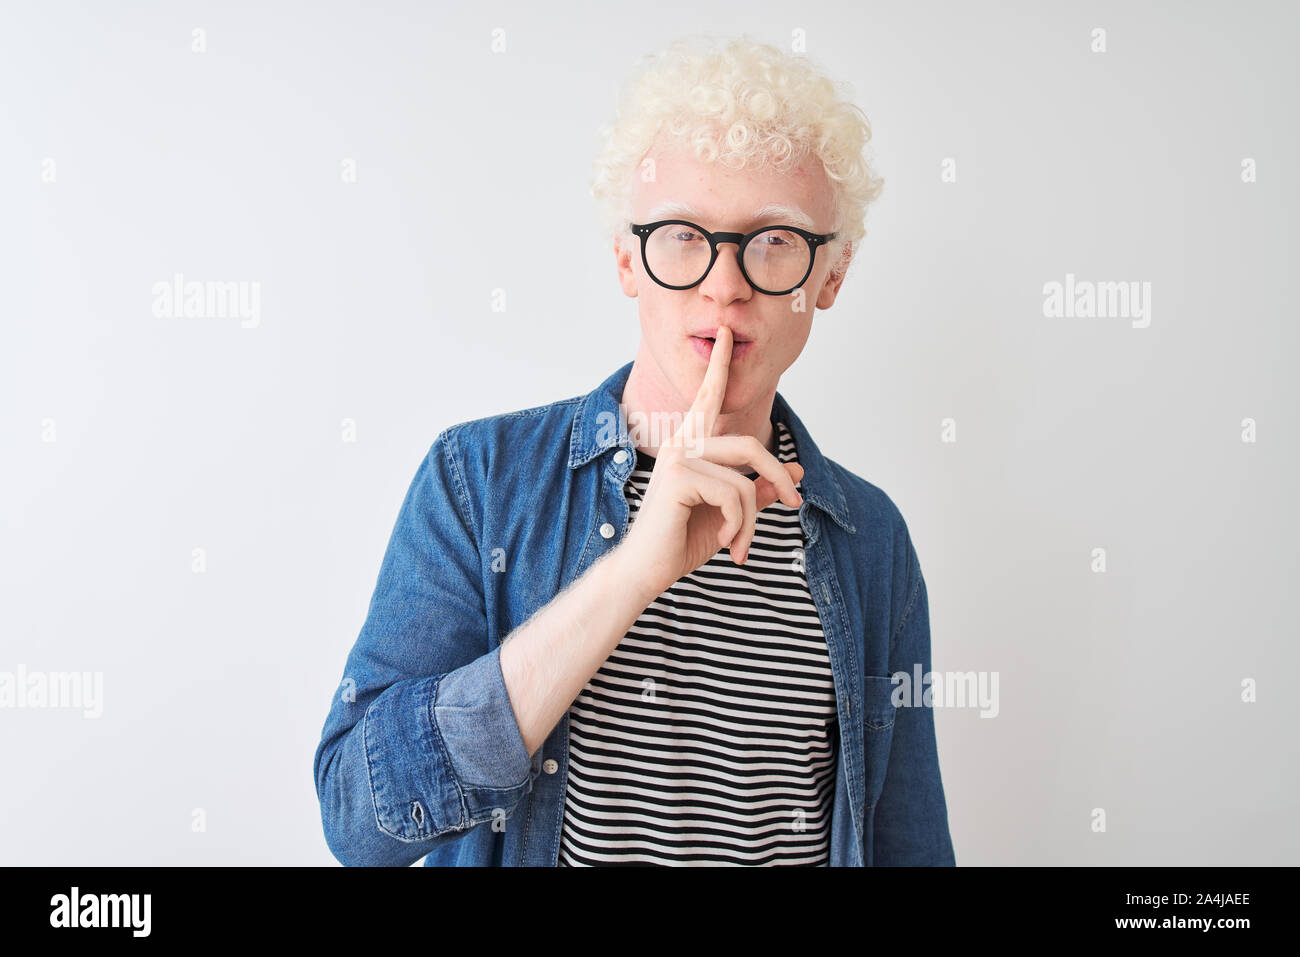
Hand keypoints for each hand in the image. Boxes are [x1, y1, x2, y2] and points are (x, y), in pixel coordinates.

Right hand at [614, 325, 804, 600]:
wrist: (645, 572)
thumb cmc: (679, 542)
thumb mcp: (729, 515)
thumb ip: (757, 490)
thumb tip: (795, 471)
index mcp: (688, 445)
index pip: (708, 398)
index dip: (719, 366)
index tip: (726, 332)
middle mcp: (681, 443)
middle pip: (751, 443)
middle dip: (778, 475)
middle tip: (796, 504)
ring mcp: (678, 456)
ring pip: (745, 478)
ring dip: (751, 520)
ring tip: (739, 546)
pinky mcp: (680, 476)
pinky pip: (736, 494)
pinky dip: (739, 526)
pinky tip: (725, 543)